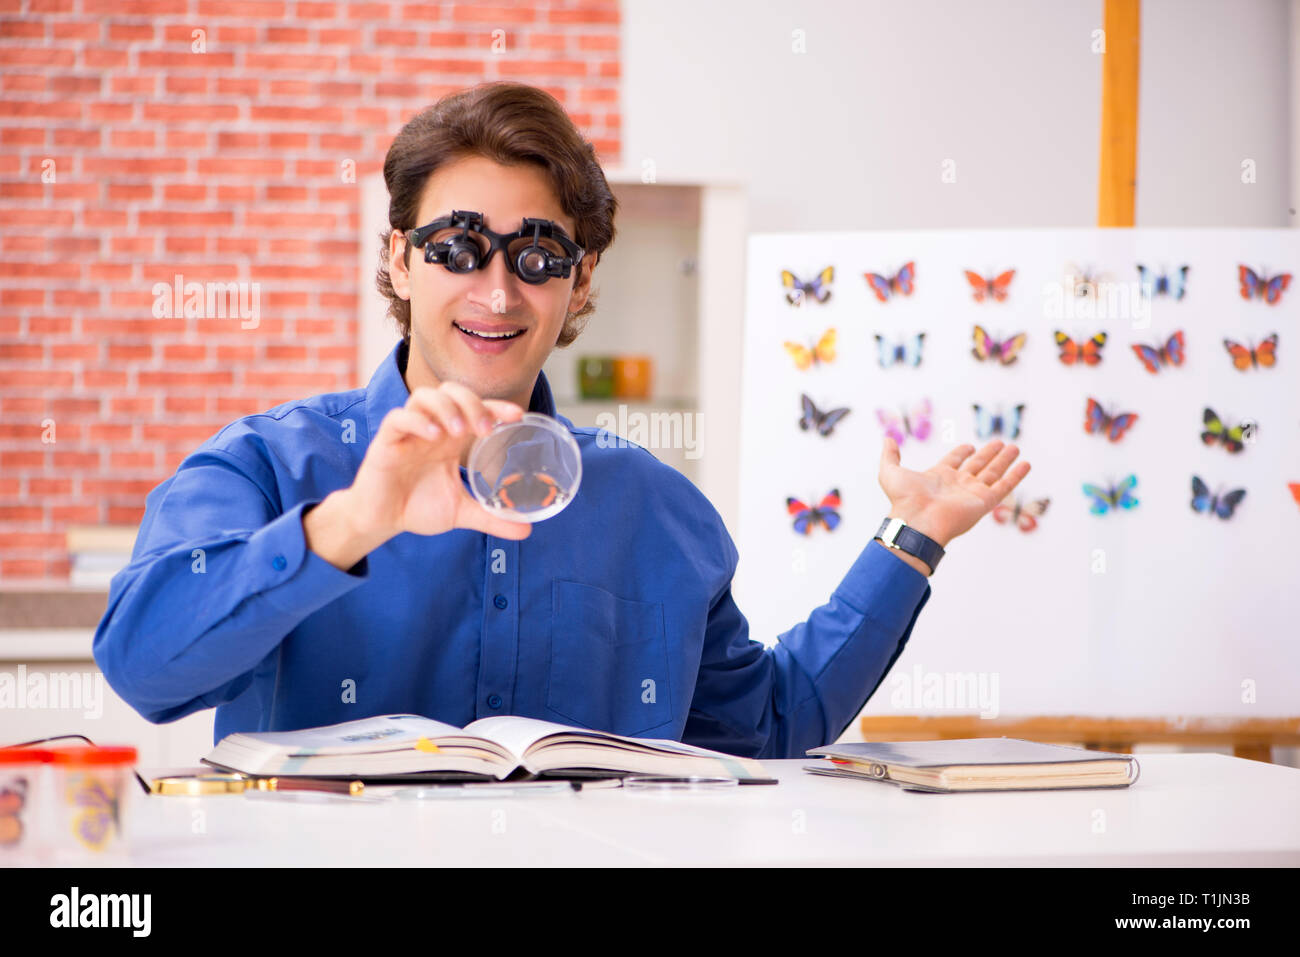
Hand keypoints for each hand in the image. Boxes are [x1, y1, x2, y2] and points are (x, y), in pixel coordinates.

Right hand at [344, 382, 531, 541]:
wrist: (382, 521)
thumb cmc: (417, 507)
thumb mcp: (461, 512)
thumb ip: (492, 518)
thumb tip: (527, 529)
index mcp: (451, 438)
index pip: (476, 409)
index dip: (496, 407)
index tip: (518, 416)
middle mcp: (431, 428)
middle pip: (452, 392)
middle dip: (472, 403)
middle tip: (485, 428)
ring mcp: (408, 432)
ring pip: (425, 397)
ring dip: (446, 408)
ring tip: (460, 431)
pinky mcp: (385, 442)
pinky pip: (397, 419)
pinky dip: (416, 421)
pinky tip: (432, 435)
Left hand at [877, 437, 1030, 548]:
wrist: (917, 520)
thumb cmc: (903, 499)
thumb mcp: (890, 471)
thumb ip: (889, 455)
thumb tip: (886, 439)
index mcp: (939, 477)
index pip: (954, 461)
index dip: (962, 453)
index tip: (969, 446)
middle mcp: (957, 485)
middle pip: (977, 465)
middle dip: (989, 454)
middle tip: (1000, 442)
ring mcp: (972, 493)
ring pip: (993, 473)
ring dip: (1004, 460)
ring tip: (1015, 447)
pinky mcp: (984, 502)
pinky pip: (1004, 486)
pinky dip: (1016, 475)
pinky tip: (1026, 464)